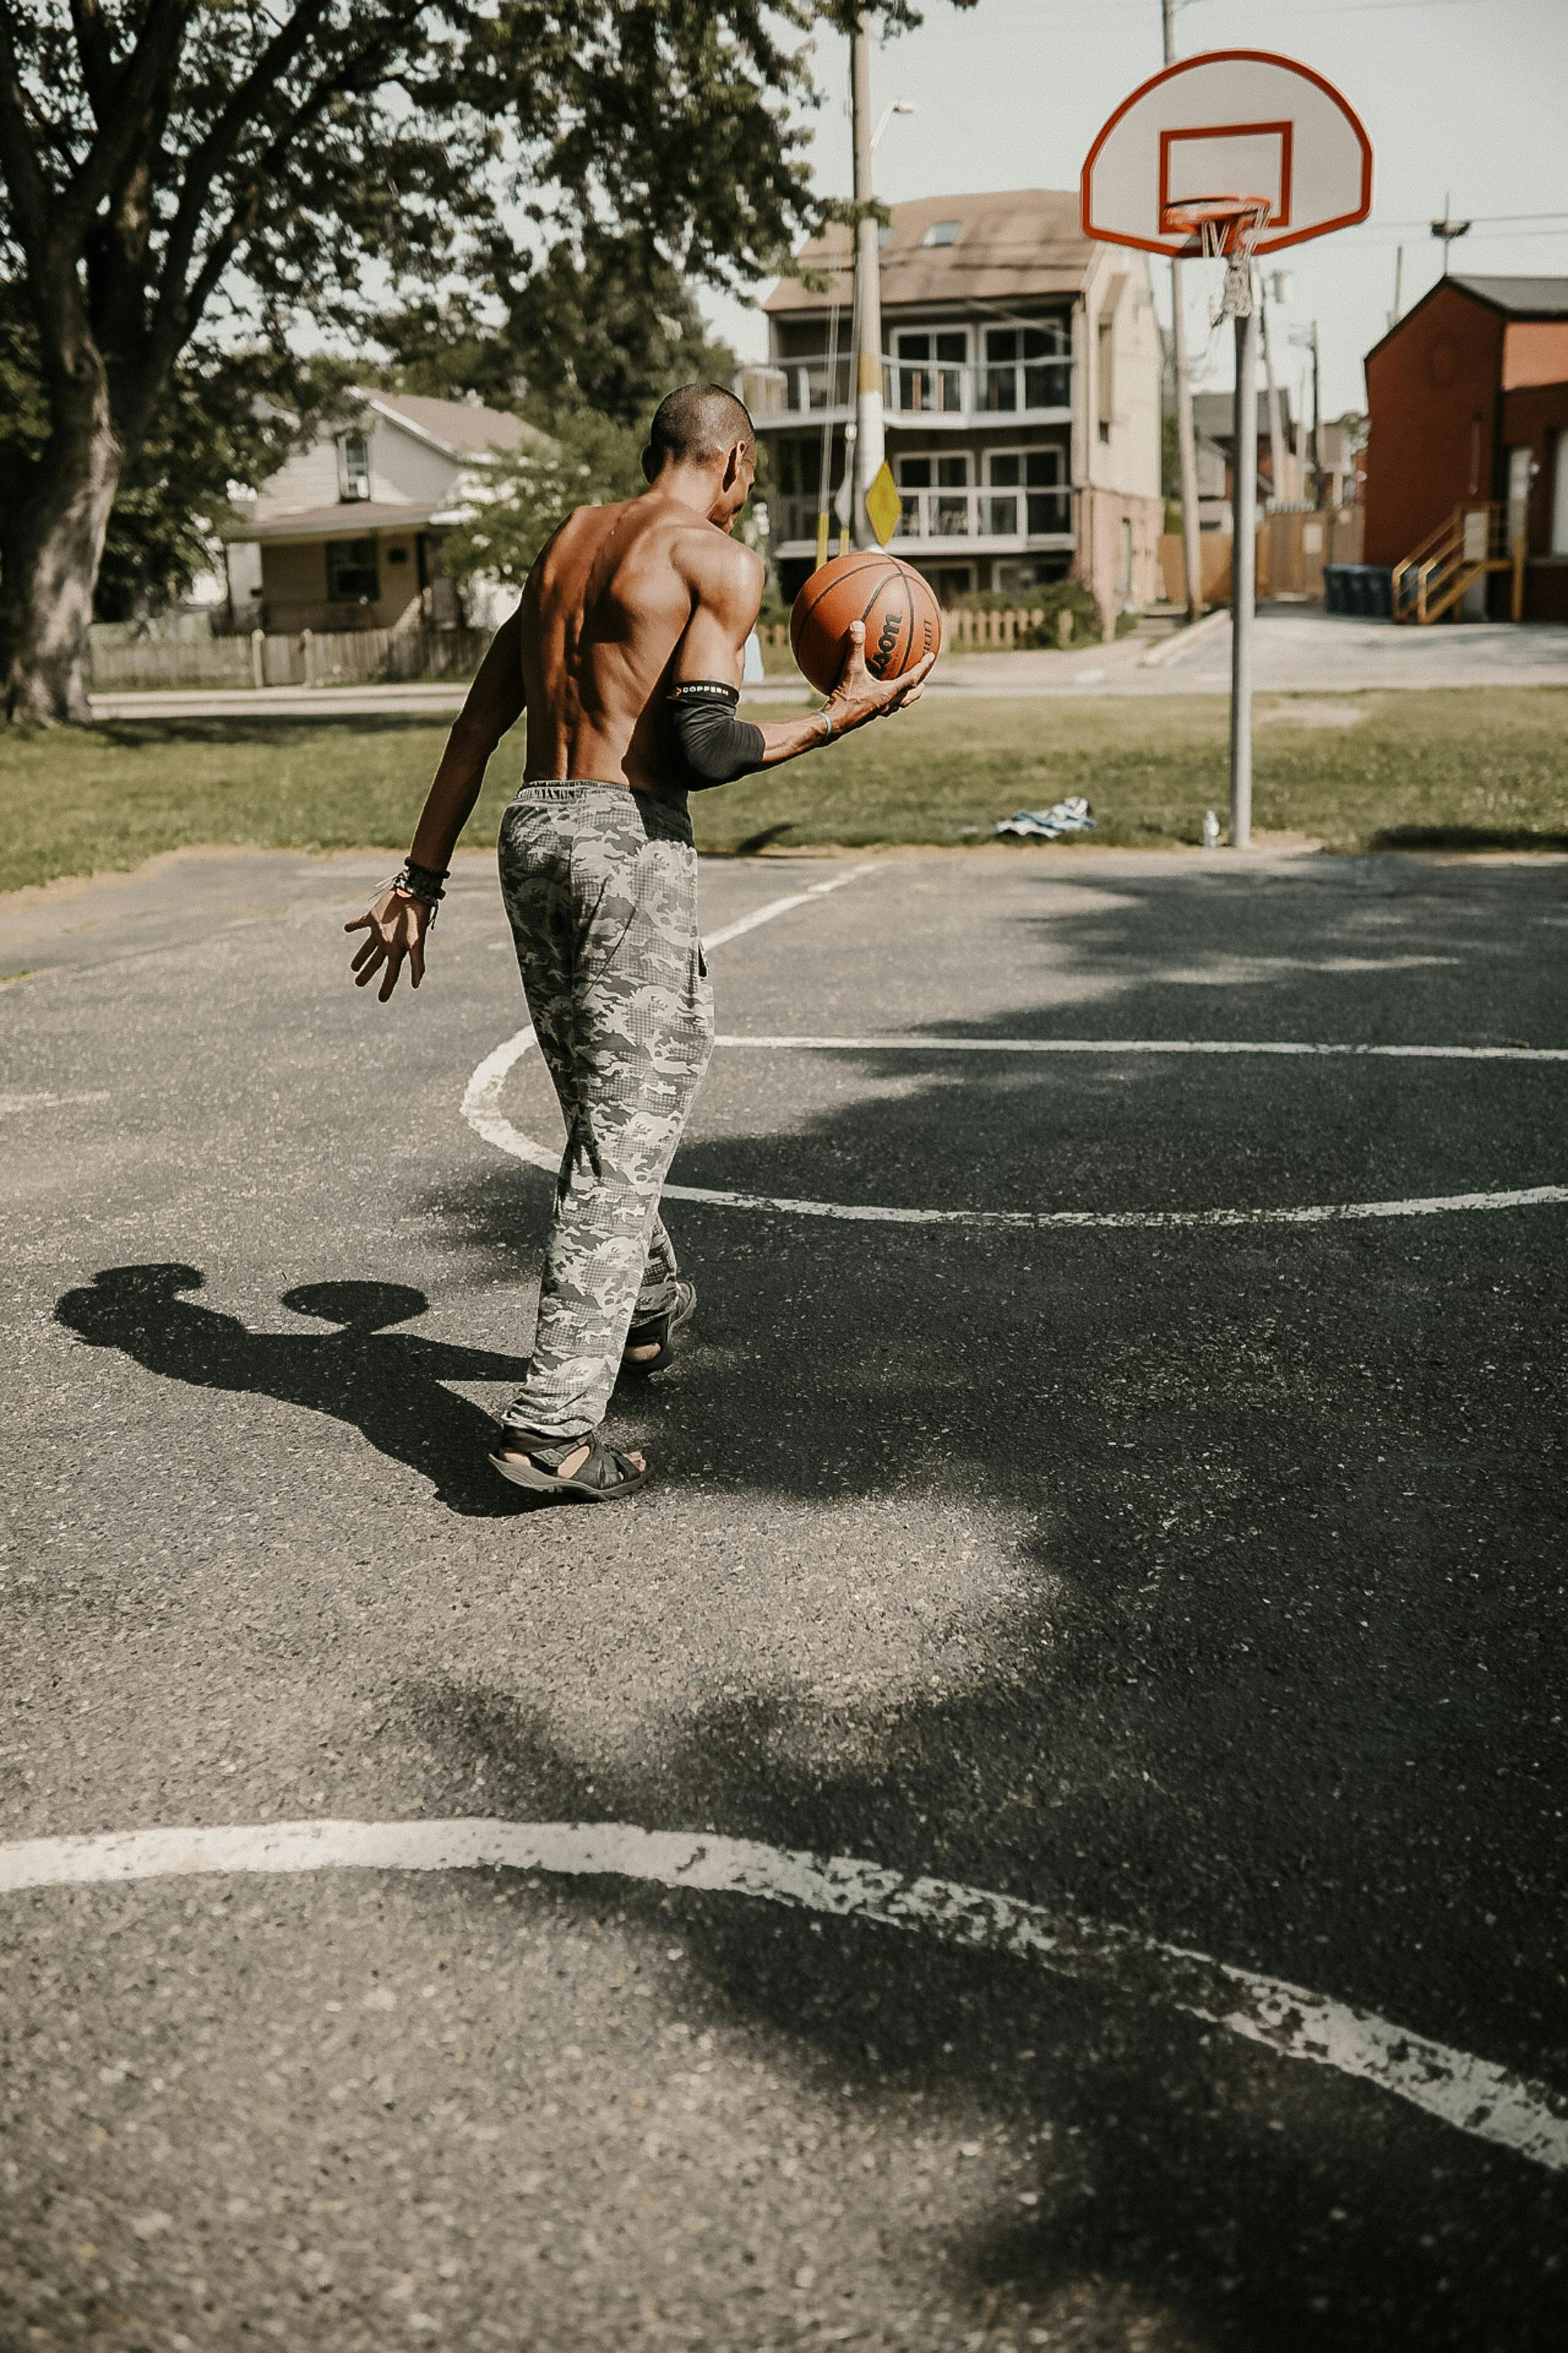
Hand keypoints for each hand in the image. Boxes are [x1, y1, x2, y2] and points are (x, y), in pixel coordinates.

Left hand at [344, 888, 430, 1000]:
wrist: (413, 894)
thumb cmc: (416, 919)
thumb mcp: (416, 943)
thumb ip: (417, 963)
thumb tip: (416, 985)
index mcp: (397, 951)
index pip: (391, 974)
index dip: (386, 987)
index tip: (381, 1000)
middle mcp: (388, 943)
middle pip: (376, 963)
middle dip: (367, 974)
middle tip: (358, 983)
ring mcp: (380, 931)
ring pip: (367, 948)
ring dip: (360, 957)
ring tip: (353, 967)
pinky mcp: (373, 917)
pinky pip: (360, 923)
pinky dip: (353, 926)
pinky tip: (346, 928)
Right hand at [820, 619, 936, 735]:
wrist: (834, 723)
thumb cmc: (844, 699)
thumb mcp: (849, 670)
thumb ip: (855, 647)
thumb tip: (857, 624)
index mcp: (889, 693)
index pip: (913, 678)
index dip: (923, 666)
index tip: (932, 656)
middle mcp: (888, 704)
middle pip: (911, 695)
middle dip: (919, 685)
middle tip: (924, 678)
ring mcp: (879, 711)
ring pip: (900, 704)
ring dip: (907, 695)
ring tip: (909, 688)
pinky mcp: (869, 715)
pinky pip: (884, 706)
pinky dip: (887, 698)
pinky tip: (878, 692)